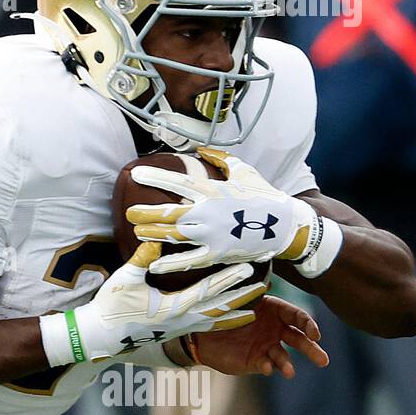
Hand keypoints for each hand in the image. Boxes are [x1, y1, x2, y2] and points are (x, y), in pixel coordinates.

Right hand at [69, 241, 267, 362]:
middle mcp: (180, 321)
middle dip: (242, 296)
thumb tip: (156, 239)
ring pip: (216, 321)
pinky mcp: (176, 332)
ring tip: (257, 304)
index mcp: (171, 308)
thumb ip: (142, 260)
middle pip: (219, 308)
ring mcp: (180, 329)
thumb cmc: (111, 306)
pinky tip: (235, 318)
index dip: (227, 280)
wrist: (101, 335)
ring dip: (237, 312)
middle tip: (263, 285)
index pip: (206, 292)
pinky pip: (207, 327)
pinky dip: (224, 322)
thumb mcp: (124, 280)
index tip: (246, 269)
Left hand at [126, 146, 317, 272]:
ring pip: (176, 236)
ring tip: (136, 231)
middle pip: (172, 213)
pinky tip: (154, 265)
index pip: (179, 183)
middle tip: (128, 212)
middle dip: (148, 212)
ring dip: (154, 233)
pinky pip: (190, 260)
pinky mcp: (219, 254)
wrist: (287, 226)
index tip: (136, 173)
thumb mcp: (245, 171)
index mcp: (214, 191)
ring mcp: (214, 235)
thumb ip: (222, 159)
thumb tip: (202, 149)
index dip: (157, 178)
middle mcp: (210, 213)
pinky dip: (171, 264)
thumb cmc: (265, 196)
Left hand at [192, 294, 327, 377]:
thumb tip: (267, 280)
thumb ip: (255, 291)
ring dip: (287, 364)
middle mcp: (276, 331)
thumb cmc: (225, 309)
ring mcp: (267, 347)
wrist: (203, 329)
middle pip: (299, 340)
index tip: (315, 334)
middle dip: (311, 349)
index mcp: (276, 312)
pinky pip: (265, 364)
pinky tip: (268, 367)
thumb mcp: (240, 297)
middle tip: (323, 361)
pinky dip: (268, 366)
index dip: (309, 325)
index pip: (298, 317)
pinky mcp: (256, 361)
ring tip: (290, 372)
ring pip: (283, 356)